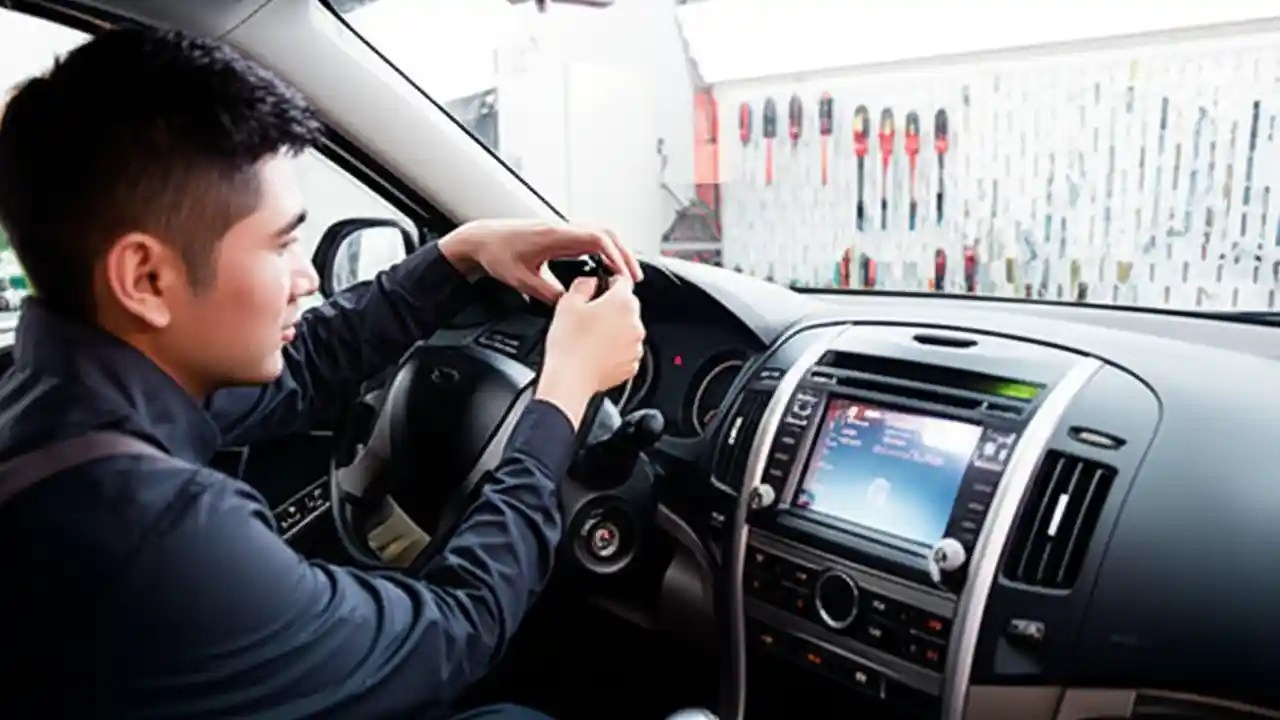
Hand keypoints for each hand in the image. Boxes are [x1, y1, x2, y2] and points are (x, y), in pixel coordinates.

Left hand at [438, 219, 643, 303]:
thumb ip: (549, 293)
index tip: (625, 275)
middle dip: (624, 254)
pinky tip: (603, 267)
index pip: (598, 239)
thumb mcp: (522, 279)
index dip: (616, 256)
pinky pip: (588, 239)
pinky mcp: (558, 235)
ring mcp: (560, 230)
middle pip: (605, 234)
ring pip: (598, 235)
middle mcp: (561, 229)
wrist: (480, 239)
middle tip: (634, 277)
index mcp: (555, 236)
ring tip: (623, 273)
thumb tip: (571, 305)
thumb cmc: (495, 253)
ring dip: (614, 252)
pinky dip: (602, 252)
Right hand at [536, 275, 644, 427]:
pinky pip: (626, 350)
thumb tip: (590, 282)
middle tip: (588, 317)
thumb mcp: (568, 302)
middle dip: (610, 308)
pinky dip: (615, 349)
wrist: (570, 379)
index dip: (608, 282)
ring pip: (627, 329)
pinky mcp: (631, 364)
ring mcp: (636, 346)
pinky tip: (596, 351)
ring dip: (613, 329)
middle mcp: (635, 323)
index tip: (599, 289)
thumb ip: (584, 284)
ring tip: (590, 337)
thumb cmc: (569, 343)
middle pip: (627, 306)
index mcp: (623, 303)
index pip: (623, 281)